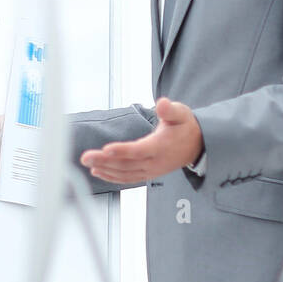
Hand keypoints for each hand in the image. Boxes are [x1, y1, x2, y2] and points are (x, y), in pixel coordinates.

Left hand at [80, 97, 202, 183]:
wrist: (197, 146)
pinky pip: (127, 178)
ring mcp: (150, 170)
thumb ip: (170, 110)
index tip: (106, 149)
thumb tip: (162, 103)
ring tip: (87, 163)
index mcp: (162, 146)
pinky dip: (111, 176)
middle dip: (104, 161)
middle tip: (85, 157)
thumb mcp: (181, 114)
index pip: (140, 150)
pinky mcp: (147, 174)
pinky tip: (97, 172)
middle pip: (127, 163)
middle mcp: (155, 162)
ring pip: (124, 173)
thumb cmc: (185, 127)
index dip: (123, 151)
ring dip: (104, 169)